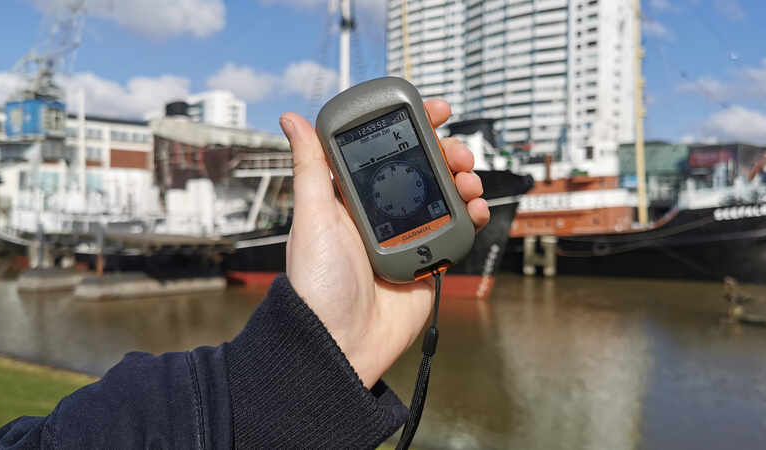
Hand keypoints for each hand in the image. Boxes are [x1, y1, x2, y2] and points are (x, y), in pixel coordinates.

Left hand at [280, 100, 488, 387]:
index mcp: (353, 197)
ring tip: (468, 181)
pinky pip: (457, 231)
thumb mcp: (312, 217)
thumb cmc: (317, 284)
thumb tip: (290, 118)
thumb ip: (310, 167)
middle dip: (445, 152)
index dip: (412, 127)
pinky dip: (472, 217)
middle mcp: (383, 213)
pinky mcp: (428, 260)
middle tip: (456, 151)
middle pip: (423, 169)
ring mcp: (409, 236)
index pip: (387, 150)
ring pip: (446, 195)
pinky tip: (476, 209)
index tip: (433, 111)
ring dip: (463, 181)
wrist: (341, 343)